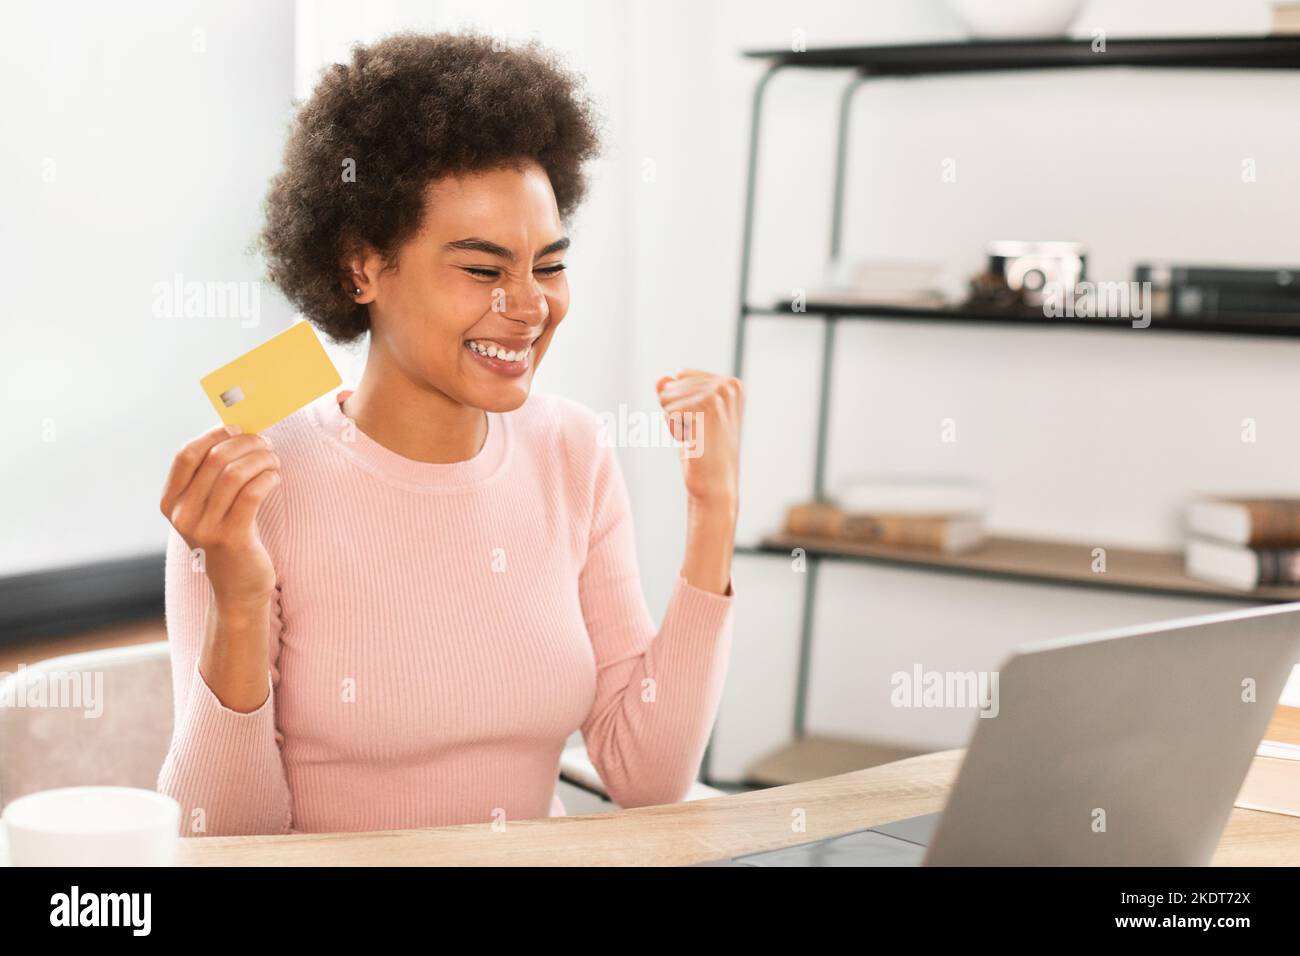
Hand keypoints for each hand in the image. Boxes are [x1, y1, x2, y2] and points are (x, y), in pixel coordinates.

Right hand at [160, 424, 280, 608]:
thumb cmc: (229, 537)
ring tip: (273, 461)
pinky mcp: (231, 538)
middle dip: (246, 444)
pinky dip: (268, 478)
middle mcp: (182, 514)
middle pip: (215, 459)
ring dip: (261, 459)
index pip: (186, 455)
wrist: (237, 588)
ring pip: (235, 473)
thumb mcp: (209, 508)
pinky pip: (252, 493)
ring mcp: (204, 528)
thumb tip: (237, 431)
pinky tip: (276, 478)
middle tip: (266, 444)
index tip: (237, 428)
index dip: (212, 435)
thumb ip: (212, 476)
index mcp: (171, 502)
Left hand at [656, 369, 742, 517]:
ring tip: (697, 439)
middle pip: (671, 385)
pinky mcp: (706, 406)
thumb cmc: (703, 454)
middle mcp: (729, 384)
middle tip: (699, 435)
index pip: (680, 377)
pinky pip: (668, 411)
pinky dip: (674, 430)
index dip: (681, 405)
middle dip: (677, 413)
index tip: (701, 425)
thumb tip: (662, 378)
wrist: (716, 486)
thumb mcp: (687, 415)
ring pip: (667, 397)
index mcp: (732, 384)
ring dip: (675, 422)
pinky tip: (694, 442)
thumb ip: (673, 391)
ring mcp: (719, 393)